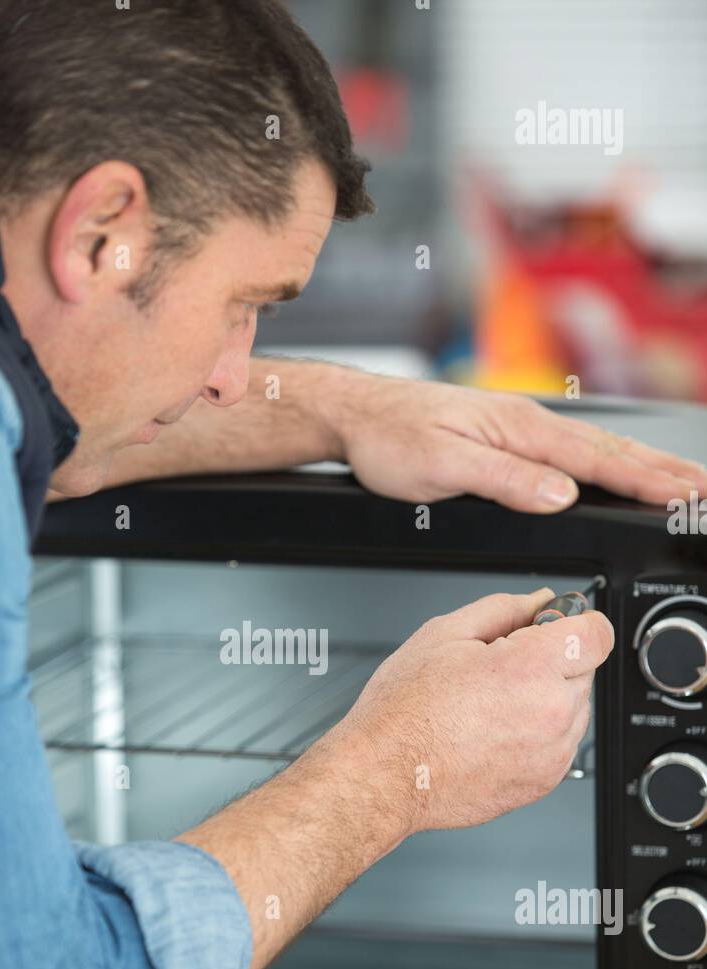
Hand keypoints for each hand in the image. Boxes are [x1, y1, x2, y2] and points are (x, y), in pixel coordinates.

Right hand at [337, 589, 613, 835]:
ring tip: (491, 705)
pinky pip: (560, 743)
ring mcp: (552, 752)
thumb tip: (537, 602)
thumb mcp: (443, 635)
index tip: (557, 624)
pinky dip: (538, 734)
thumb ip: (503, 610)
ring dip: (546, 698)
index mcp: (530, 669)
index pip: (596, 632)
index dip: (576, 621)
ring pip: (574, 707)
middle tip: (499, 669)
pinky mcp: (545, 780)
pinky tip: (494, 731)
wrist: (386, 776)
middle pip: (584, 668)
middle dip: (551, 660)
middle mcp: (552, 713)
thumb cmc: (403, 714)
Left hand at [339, 377, 706, 512]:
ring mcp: (518, 428)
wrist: (354, 414)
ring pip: (594, 449)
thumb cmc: (388, 436)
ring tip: (679, 481)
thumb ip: (504, 480)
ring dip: (642, 465)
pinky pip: (571, 450)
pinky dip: (607, 460)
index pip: (596, 462)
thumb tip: (561, 494)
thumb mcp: (441, 466)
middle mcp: (525, 424)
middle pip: (609, 452)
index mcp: (518, 430)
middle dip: (663, 472)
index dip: (646, 482)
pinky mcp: (506, 436)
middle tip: (703, 492)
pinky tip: (616, 468)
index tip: (685, 496)